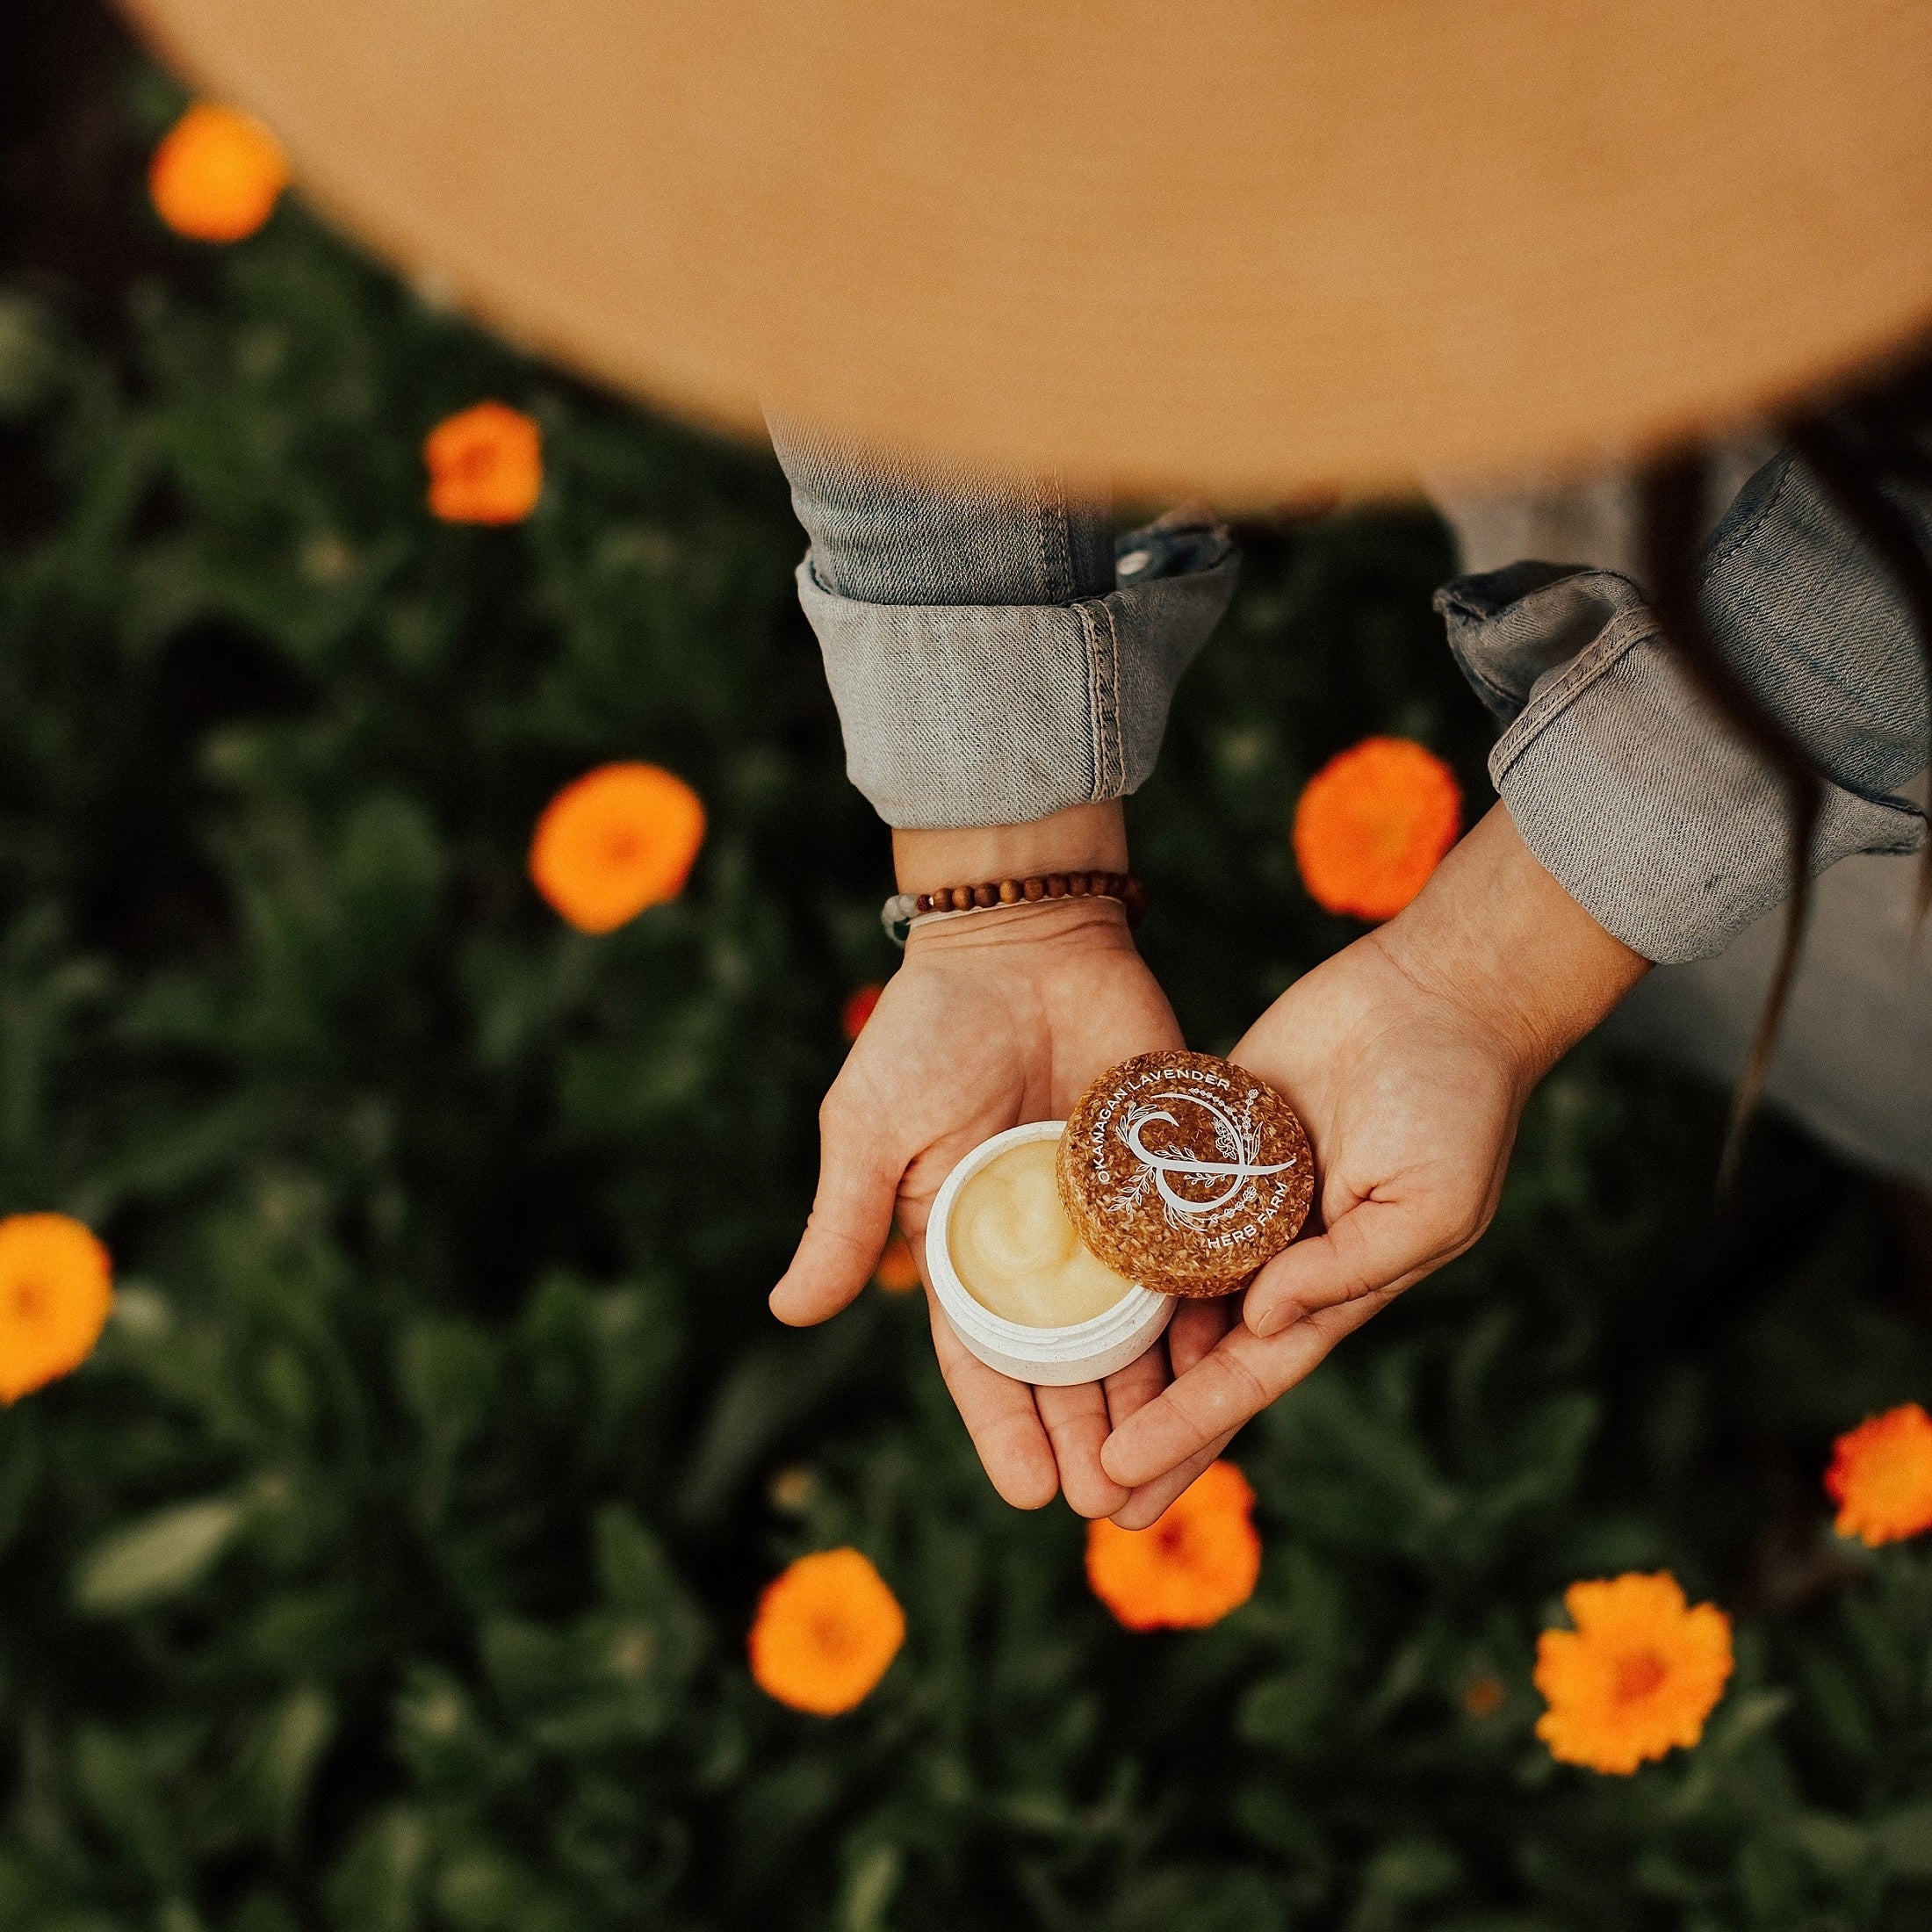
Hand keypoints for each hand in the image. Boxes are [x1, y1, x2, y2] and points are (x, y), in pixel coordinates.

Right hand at [771, 804, 1228, 1520]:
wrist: (1021, 937)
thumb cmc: (929, 1031)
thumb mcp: (869, 1129)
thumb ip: (846, 1219)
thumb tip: (788, 1312)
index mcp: (967, 1245)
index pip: (985, 1359)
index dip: (1005, 1426)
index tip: (1031, 1494)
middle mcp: (1044, 1245)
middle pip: (1069, 1361)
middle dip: (1086, 1434)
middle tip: (1111, 1507)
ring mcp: (1112, 1212)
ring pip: (1137, 1324)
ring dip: (1151, 1396)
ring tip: (1173, 1466)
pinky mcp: (1171, 1170)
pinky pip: (1194, 1249)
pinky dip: (1209, 1307)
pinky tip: (1229, 1365)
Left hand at [1099, 804, 1648, 1498]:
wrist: (1436, 994)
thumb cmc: (1455, 1107)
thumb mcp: (1427, 1206)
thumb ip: (1348, 1270)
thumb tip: (1260, 1325)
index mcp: (1329, 1286)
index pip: (1243, 1378)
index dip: (1187, 1435)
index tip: (1124, 1488)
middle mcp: (1271, 1254)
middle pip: (1187, 1351)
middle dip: (1139, 1418)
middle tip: (1076, 1483)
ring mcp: (1233, 1196)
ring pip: (1156, 1279)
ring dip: (1109, 1337)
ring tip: (1043, 1393)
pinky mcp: (1204, 1136)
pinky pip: (1146, 1191)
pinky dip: (1105, 1231)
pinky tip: (1047, 1268)